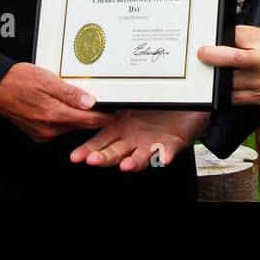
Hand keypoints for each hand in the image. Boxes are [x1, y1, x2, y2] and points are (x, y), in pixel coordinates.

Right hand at [0, 62, 112, 143]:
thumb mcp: (47, 79)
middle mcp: (50, 129)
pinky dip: (67, 120)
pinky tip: (68, 108)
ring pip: (71, 127)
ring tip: (89, 103)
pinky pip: (60, 128)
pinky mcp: (39, 134)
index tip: (120, 112)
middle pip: (82, 125)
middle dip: (96, 116)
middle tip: (108, 103)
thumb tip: (91, 102)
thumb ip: (70, 93)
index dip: (107, 116)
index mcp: (54, 115)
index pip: (89, 120)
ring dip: (81, 117)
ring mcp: (43, 134)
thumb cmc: (19, 80)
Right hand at [70, 110, 208, 170]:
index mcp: (120, 128)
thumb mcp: (131, 99)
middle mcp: (133, 140)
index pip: (101, 142)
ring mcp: (152, 144)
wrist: (184, 105)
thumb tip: (90, 94)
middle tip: (93, 160)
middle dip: (103, 158)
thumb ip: (114, 101)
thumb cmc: (154, 102)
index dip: (88, 150)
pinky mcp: (172, 145)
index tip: (76, 157)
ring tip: (125, 165)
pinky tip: (164, 158)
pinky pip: (169, 152)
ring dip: (132, 163)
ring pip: (140, 158)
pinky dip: (166, 156)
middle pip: (115, 153)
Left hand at [198, 25, 259, 111]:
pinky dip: (227, 95)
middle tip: (202, 54)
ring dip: (217, 78)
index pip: (236, 34)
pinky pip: (237, 98)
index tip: (214, 37)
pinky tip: (222, 91)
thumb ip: (257, 38)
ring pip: (229, 81)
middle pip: (229, 57)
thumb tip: (234, 39)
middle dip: (211, 56)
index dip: (222, 35)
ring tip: (209, 75)